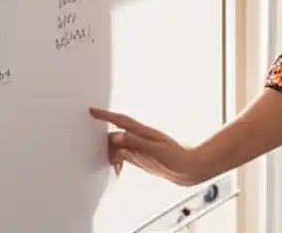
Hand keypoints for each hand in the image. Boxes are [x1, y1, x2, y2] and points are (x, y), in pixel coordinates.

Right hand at [89, 107, 209, 185]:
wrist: (188, 170)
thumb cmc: (176, 158)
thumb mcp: (155, 149)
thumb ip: (135, 142)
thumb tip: (118, 136)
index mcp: (143, 132)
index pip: (120, 120)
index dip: (105, 115)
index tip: (92, 111)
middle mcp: (139, 138)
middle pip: (115, 134)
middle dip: (105, 141)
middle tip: (97, 149)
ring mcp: (140, 147)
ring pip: (118, 145)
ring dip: (111, 153)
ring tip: (112, 164)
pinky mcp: (141, 157)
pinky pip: (122, 155)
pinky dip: (116, 161)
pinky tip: (118, 168)